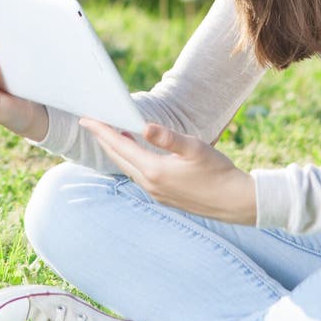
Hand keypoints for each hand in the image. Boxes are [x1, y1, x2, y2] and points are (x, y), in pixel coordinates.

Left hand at [79, 118, 256, 224]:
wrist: (234, 201)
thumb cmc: (217, 171)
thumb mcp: (195, 148)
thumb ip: (168, 137)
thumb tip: (144, 126)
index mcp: (154, 171)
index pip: (119, 146)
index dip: (101, 131)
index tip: (85, 119)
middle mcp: (150, 184)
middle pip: (118, 158)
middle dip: (103, 139)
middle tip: (91, 123)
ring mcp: (156, 193)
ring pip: (128, 168)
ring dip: (117, 150)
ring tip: (109, 133)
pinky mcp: (164, 196)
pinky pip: (139, 175)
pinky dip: (130, 161)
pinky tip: (135, 153)